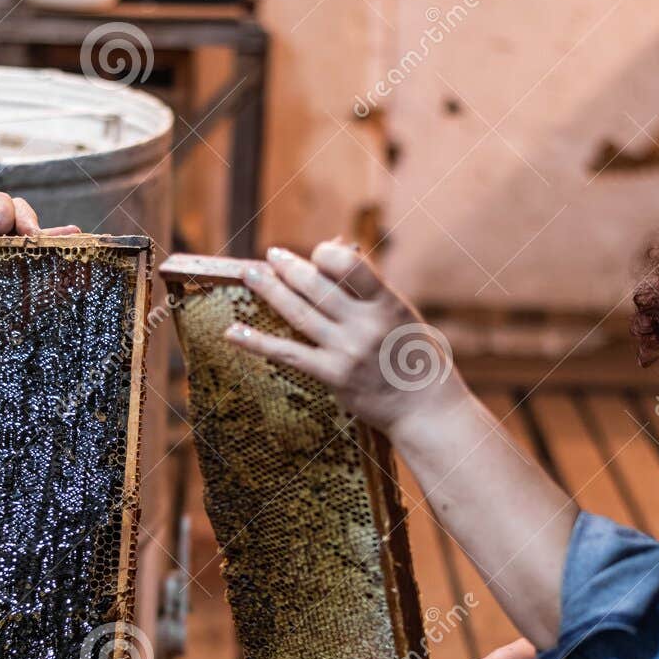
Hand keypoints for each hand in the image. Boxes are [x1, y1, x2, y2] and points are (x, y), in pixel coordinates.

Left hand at [0, 192, 80, 362]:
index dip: (2, 210)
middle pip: (17, 215)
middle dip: (27, 219)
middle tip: (31, 235)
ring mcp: (0, 264)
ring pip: (29, 237)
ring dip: (46, 232)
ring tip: (64, 236)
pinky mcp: (12, 285)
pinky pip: (36, 263)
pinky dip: (55, 248)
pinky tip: (73, 238)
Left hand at [222, 241, 469, 430]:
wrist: (424, 407)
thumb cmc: (414, 356)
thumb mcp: (401, 315)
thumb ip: (370, 289)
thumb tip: (337, 251)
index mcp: (387, 303)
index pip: (349, 265)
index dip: (326, 253)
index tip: (316, 254)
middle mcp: (365, 325)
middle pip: (317, 286)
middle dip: (289, 267)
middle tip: (270, 255)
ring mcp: (347, 351)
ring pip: (298, 314)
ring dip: (269, 291)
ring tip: (250, 274)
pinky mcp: (333, 376)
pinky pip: (287, 354)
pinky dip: (257, 342)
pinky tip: (234, 331)